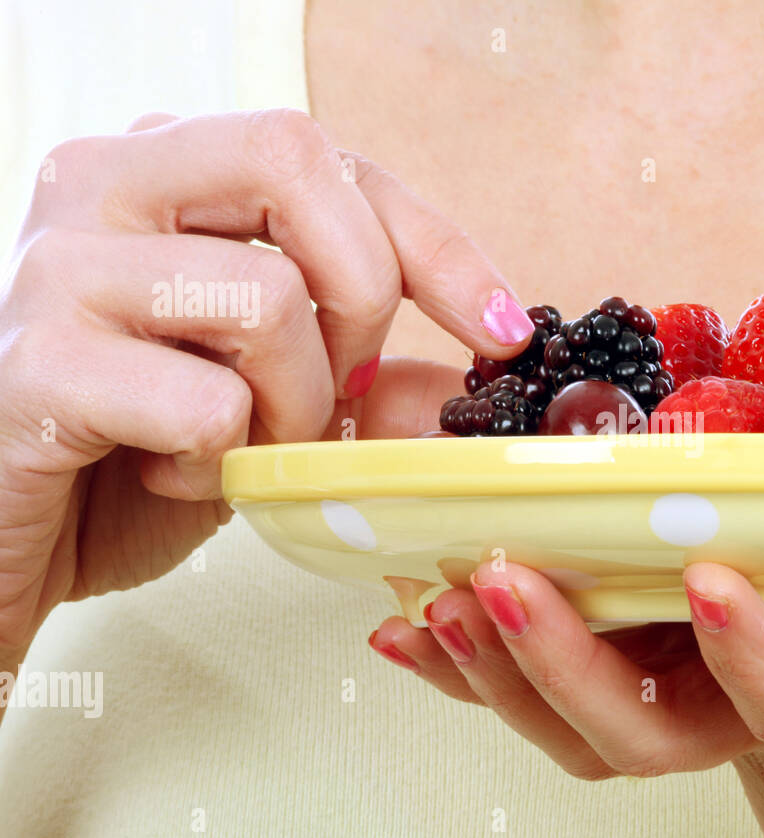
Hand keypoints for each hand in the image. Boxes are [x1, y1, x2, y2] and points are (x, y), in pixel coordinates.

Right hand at [0, 108, 530, 686]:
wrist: (15, 537)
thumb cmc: (145, 451)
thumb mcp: (276, 393)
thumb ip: (365, 363)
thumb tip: (480, 365)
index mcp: (167, 171)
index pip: (332, 161)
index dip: (438, 245)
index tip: (502, 330)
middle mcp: (104, 183)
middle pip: (295, 163)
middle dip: (363, 293)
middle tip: (335, 386)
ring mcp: (57, 267)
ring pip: (266, 296)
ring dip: (294, 403)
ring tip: (243, 444)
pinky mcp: (32, 367)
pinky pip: (202, 402)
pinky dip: (217, 462)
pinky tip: (171, 474)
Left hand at [371, 562, 763, 837]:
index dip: (755, 653)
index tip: (712, 579)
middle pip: (652, 729)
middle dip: (565, 662)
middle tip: (498, 577)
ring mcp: (722, 732)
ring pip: (595, 729)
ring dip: (508, 667)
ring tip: (434, 603)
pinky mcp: (696, 713)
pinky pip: (580, 708)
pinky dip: (499, 673)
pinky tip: (433, 631)